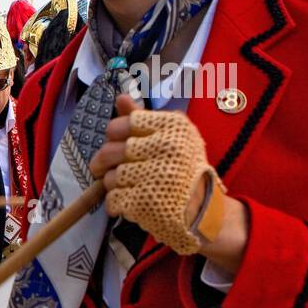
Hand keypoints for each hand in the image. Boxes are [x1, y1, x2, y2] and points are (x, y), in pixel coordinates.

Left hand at [90, 94, 223, 256]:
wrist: (203, 210)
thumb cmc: (184, 169)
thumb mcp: (172, 136)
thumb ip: (142, 117)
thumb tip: (120, 97)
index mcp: (171, 128)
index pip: (123, 124)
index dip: (116, 133)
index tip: (121, 140)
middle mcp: (163, 149)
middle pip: (109, 150)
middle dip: (105, 161)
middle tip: (108, 167)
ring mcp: (152, 177)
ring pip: (110, 177)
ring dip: (114, 184)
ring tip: (131, 185)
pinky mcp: (143, 202)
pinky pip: (112, 199)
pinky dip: (117, 203)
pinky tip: (133, 201)